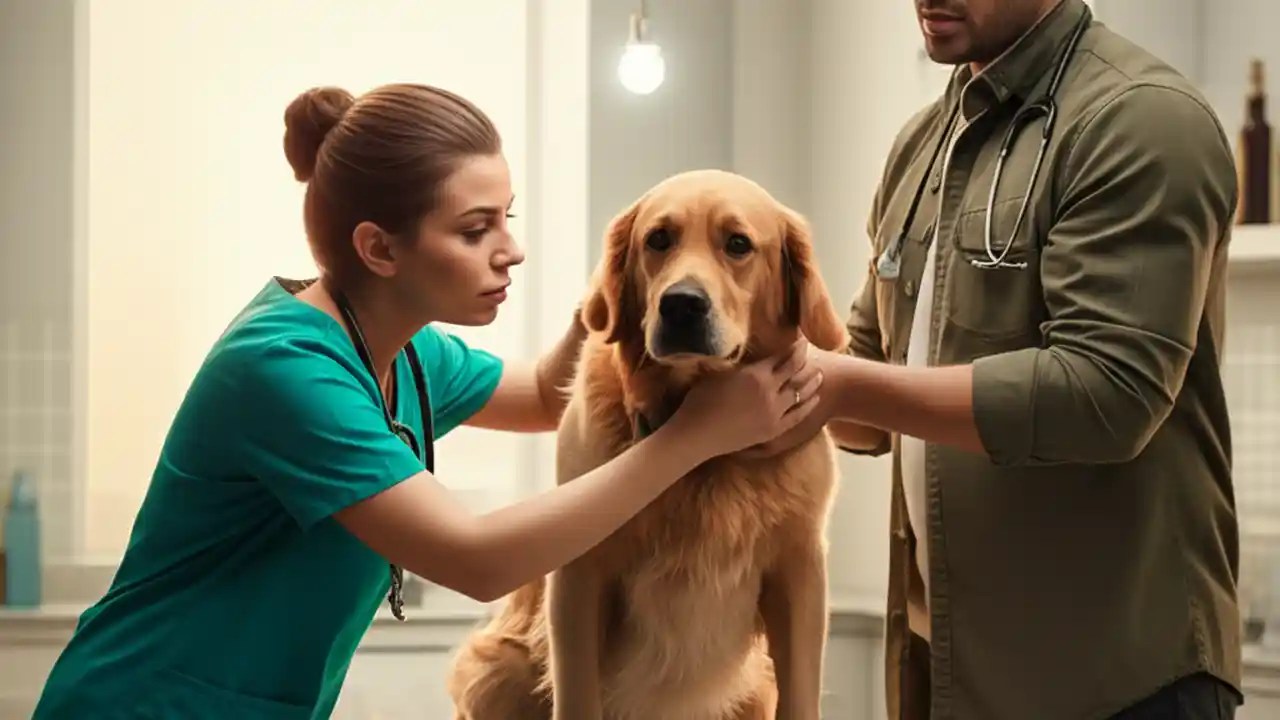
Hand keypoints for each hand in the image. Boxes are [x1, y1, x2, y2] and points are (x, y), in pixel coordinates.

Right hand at [669, 338, 823, 457]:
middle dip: (804, 361)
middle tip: (811, 353)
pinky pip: (798, 416)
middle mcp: (770, 392)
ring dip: (811, 382)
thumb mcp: (719, 375)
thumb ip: (741, 367)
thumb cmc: (699, 402)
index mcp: (756, 374)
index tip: (801, 341)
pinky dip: (808, 405)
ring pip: (800, 394)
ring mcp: (774, 413)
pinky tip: (815, 399)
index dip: (794, 348)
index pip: (783, 357)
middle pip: (795, 372)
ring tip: (819, 374)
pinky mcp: (773, 430)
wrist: (697, 435)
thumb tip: (752, 360)